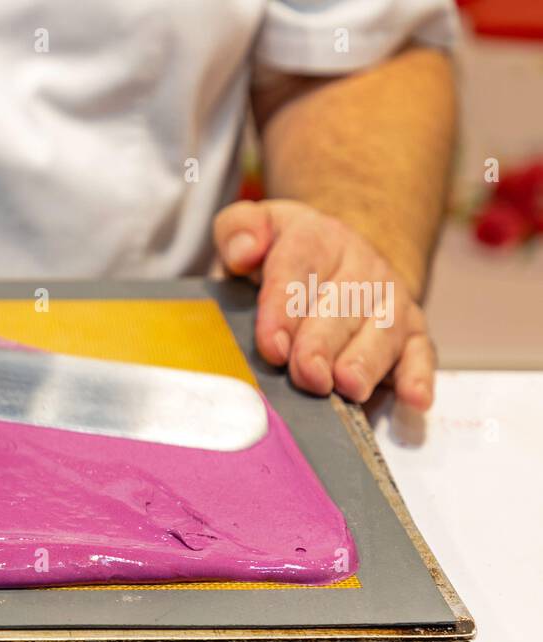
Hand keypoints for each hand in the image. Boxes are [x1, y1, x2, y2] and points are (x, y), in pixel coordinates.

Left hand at [214, 199, 434, 409]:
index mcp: (316, 237)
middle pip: (343, 304)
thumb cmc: (282, 256)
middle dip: (323, 344)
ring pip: (383, 330)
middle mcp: (360, 264)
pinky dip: (418, 376)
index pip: (299, 267)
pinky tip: (413, 399)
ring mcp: (389, 297)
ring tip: (348, 387)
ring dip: (366, 361)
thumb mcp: (252, 228)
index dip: (284, 309)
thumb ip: (237, 230)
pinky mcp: (411, 327)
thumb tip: (245, 251)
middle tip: (308, 375)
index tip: (272, 346)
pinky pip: (420, 351)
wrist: (336, 258)